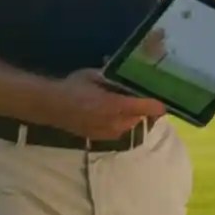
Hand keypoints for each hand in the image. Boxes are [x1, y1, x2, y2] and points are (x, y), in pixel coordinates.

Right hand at [48, 69, 166, 140]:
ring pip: (128, 126)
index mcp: (114, 105)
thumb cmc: (73, 87)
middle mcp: (114, 122)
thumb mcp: (94, 76)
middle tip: (141, 98)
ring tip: (125, 105)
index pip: (143, 108)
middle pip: (138, 118)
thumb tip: (125, 76)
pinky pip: (117, 131)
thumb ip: (112, 79)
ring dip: (130, 117)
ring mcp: (107, 133)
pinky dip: (120, 123)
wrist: (51, 107)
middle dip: (142, 110)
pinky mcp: (100, 138)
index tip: (163, 104)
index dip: (155, 106)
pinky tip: (111, 114)